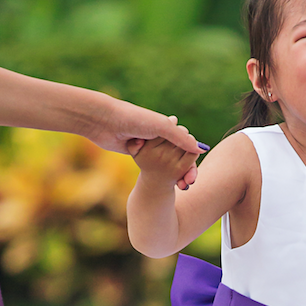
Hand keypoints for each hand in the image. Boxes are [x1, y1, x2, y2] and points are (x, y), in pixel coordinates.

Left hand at [89, 99, 203, 188]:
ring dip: (175, 173)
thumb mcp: (161, 127)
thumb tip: (200, 150)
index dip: (192, 159)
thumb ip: (181, 138)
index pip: (186, 144)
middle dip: (185, 169)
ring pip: (165, 161)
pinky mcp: (136, 152)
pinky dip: (159, 173)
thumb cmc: (134, 120)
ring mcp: (147, 144)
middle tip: (187, 183)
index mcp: (167, 126)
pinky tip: (167, 182)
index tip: (193, 175)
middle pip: (178, 155)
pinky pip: (151, 164)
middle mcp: (158, 135)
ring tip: (181, 185)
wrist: (105, 122)